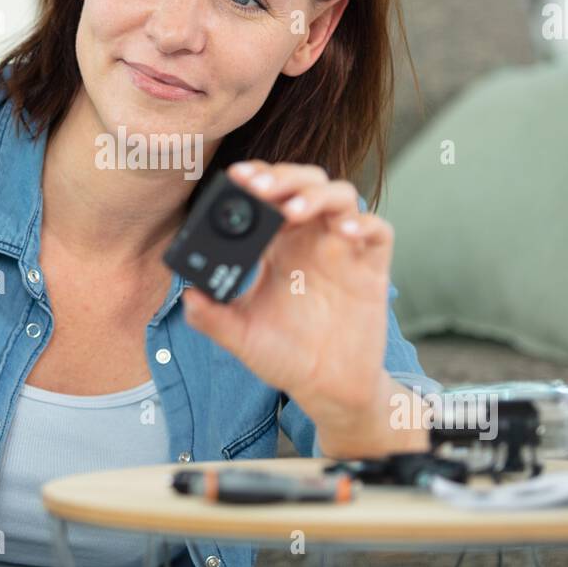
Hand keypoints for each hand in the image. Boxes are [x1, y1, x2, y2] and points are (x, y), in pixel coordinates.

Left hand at [180, 160, 394, 441]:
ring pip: (342, 196)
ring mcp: (344, 250)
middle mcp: (311, 239)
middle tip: (259, 187)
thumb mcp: (241, 337)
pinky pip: (380, 232)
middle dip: (283, 177)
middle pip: (306, 183)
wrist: (326, 389)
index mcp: (278, 245)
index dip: (257, 177)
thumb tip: (187, 296)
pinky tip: (345, 233)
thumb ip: (212, 318)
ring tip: (292, 210)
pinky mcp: (372, 270)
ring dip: (317, 194)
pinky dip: (366, 224)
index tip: (236, 177)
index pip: (271, 194)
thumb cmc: (284, 356)